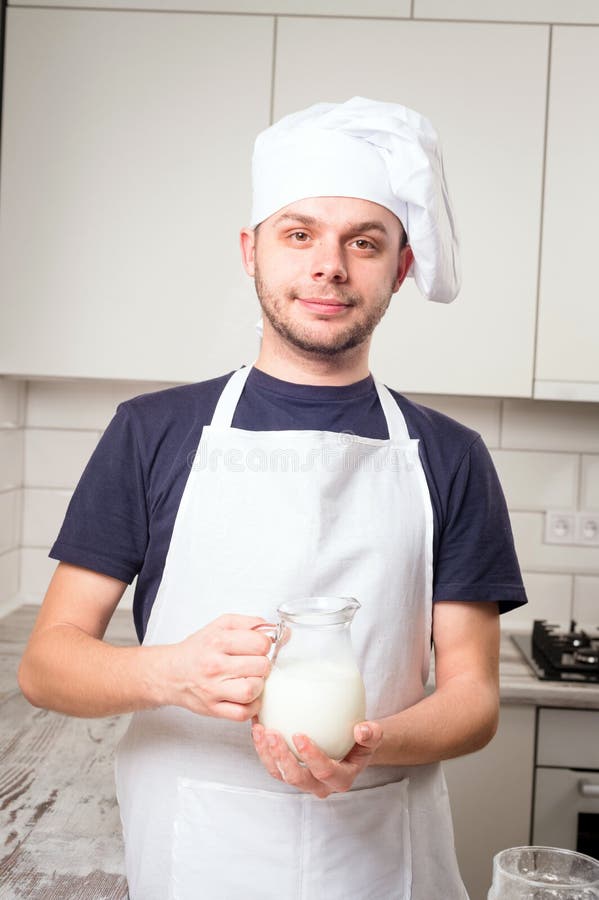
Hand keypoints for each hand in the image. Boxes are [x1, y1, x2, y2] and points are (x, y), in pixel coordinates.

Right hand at [162, 615, 271, 720]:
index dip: (265, 645)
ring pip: (252, 690)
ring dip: (258, 686)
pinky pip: (243, 713)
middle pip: (260, 666)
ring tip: (251, 679)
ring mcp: (213, 689)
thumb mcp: (220, 626)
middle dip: (263, 665)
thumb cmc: (198, 650)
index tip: (259, 647)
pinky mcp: (213, 709)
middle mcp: (215, 665)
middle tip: (255, 664)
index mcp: (218, 641)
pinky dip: (251, 706)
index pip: (260, 643)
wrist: (170, 673)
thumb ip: (249, 623)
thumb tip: (276, 630)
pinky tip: (247, 696)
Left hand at [251, 719, 383, 798]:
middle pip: (297, 779)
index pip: (325, 772)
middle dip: (282, 757)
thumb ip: (371, 734)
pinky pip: (272, 765)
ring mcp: (302, 781)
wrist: (351, 747)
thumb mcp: (372, 737)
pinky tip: (258, 728)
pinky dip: (262, 748)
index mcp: (341, 779)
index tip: (299, 735)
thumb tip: (362, 729)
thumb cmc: (361, 741)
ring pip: (279, 774)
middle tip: (272, 733)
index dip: (311, 757)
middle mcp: (320, 786)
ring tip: (260, 730)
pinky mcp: (288, 772)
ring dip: (267, 754)